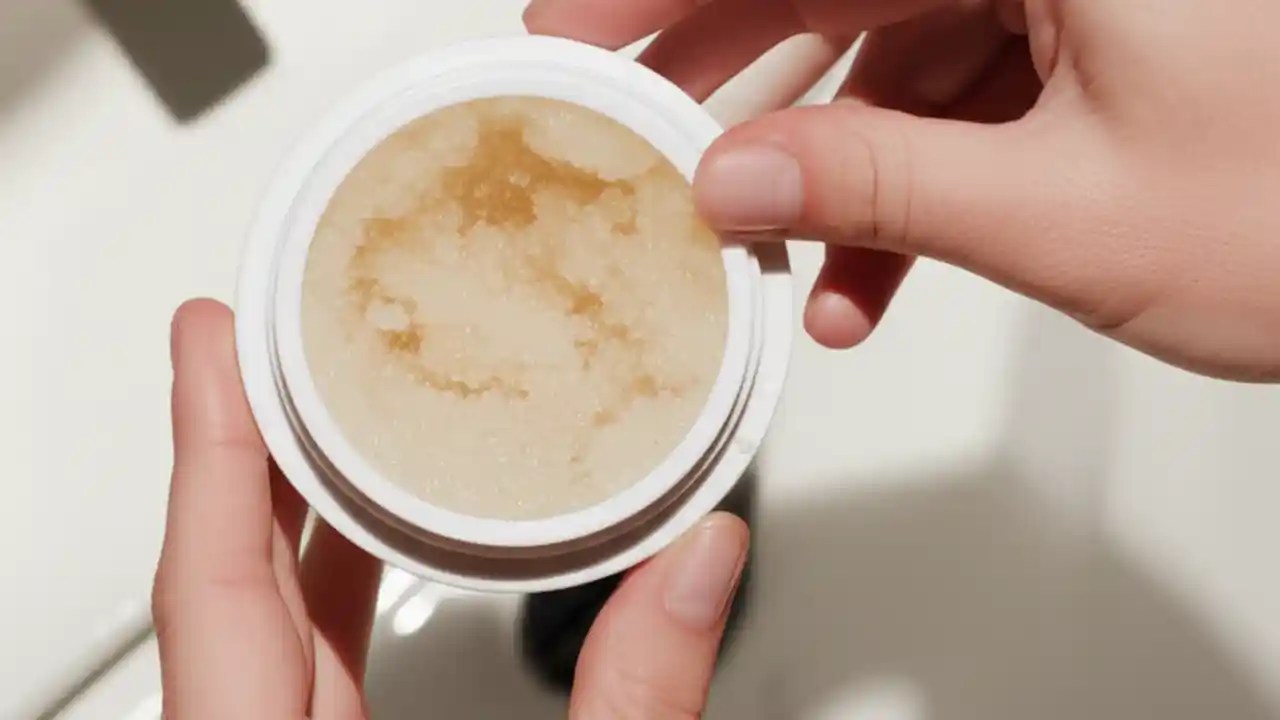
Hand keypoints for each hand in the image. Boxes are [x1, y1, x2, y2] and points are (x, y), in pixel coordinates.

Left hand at [152, 299, 748, 718]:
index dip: (208, 450)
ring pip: (256, 617)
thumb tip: (699, 562)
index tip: (208, 339)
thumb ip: (638, 701)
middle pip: (226, 582)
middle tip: (276, 330)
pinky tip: (372, 527)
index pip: (216, 592)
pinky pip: (296, 656)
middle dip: (252, 443)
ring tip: (328, 402)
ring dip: (289, 505)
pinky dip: (325, 577)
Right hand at [525, 0, 1279, 381]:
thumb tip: (735, 175)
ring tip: (746, 241)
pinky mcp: (1081, 61)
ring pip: (890, 61)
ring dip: (818, 163)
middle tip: (625, 121)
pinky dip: (901, 195)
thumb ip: (882, 185)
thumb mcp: (1063, 209)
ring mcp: (1068, 5)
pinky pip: (954, 112)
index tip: (580, 33)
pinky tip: (863, 283)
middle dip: (723, 68)